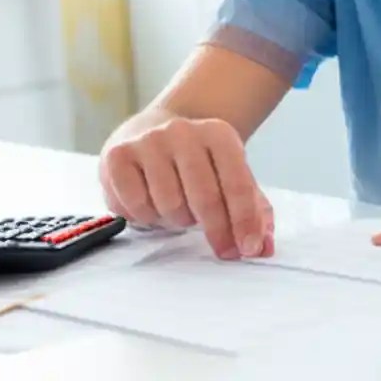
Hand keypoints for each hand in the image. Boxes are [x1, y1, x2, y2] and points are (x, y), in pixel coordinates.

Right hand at [100, 118, 273, 259]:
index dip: (244, 222)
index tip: (248, 249)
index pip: (238, 184)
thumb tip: (263, 248)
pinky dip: (145, 217)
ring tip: (178, 208)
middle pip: (204, 198)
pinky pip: (135, 206)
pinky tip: (150, 203)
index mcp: (218, 133)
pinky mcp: (117, 156)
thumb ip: (253, 212)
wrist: (152, 130)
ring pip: (168, 206)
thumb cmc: (197, 163)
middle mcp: (182, 131)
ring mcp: (147, 142)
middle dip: (215, 229)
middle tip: (221, 246)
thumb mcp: (230, 176)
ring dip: (177, 220)